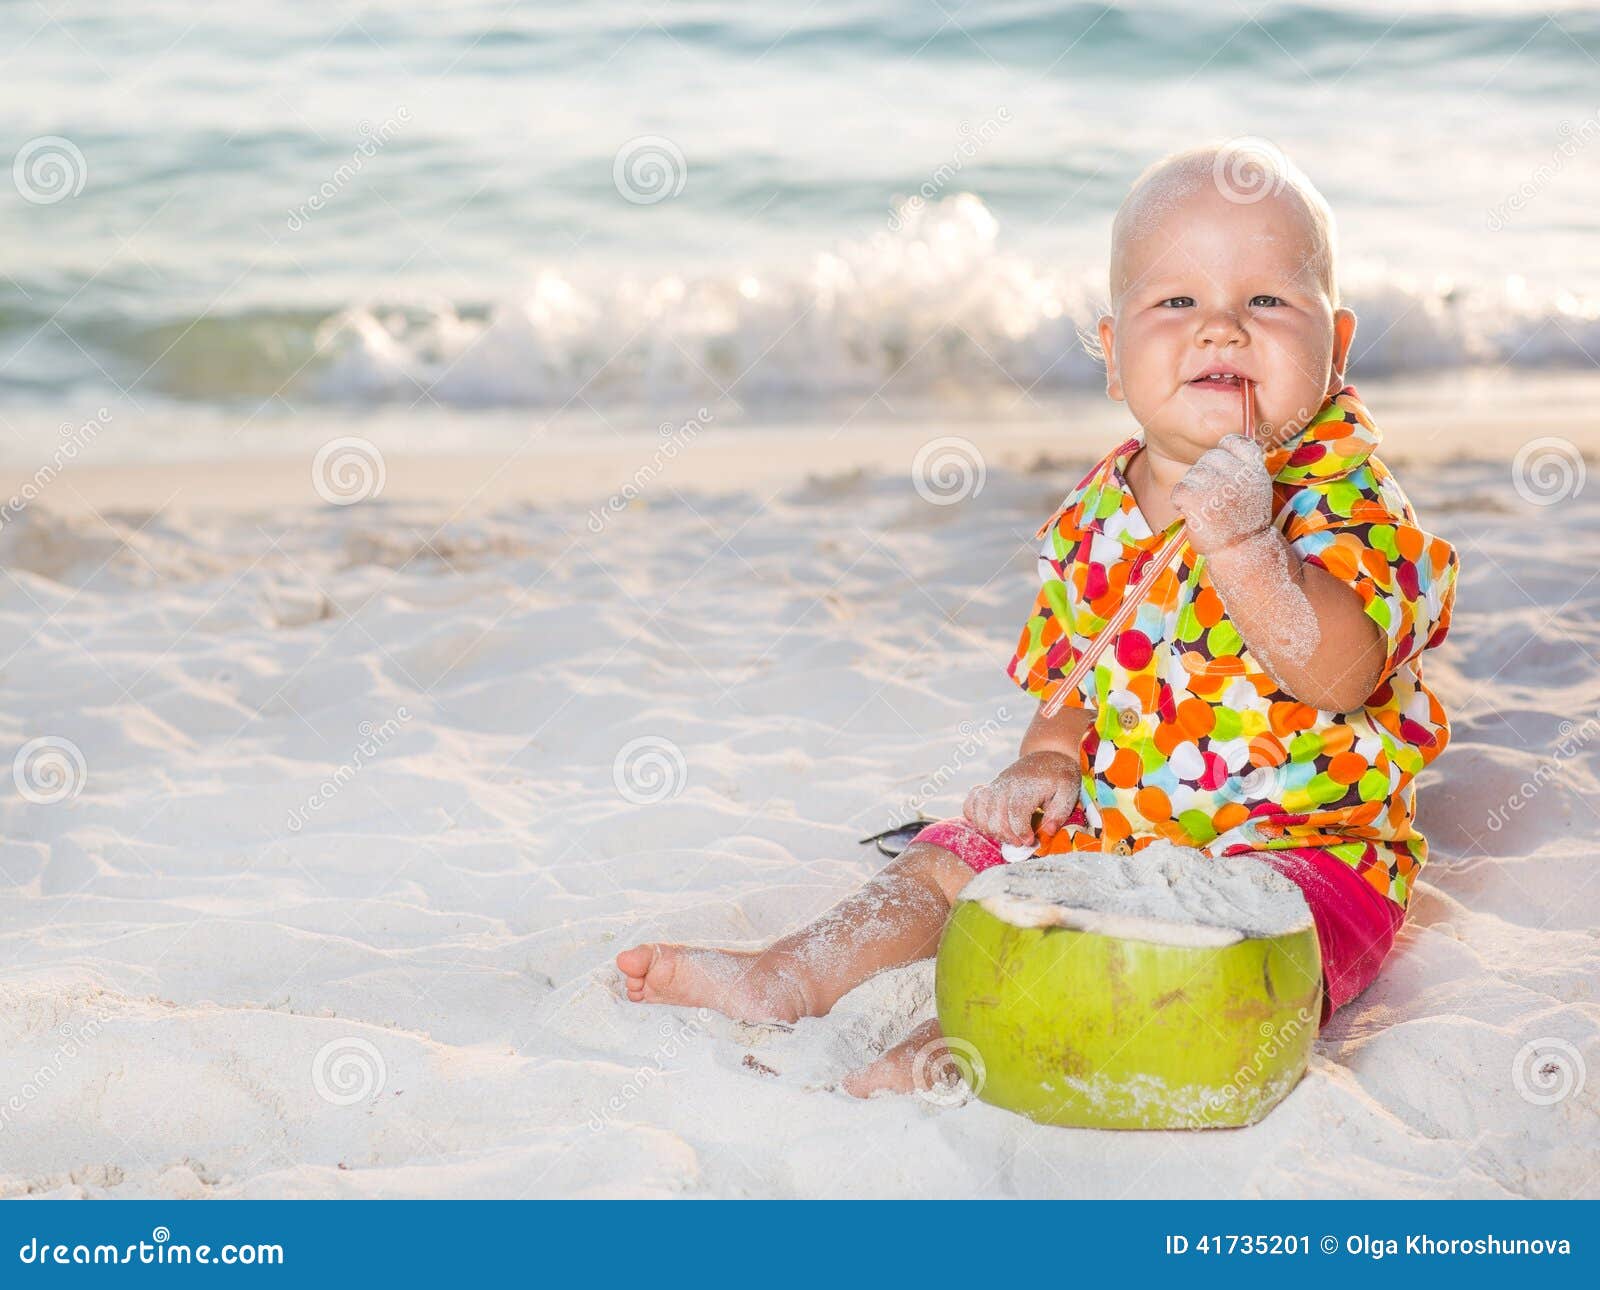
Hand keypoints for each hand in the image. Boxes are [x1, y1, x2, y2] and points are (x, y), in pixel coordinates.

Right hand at [962, 751, 1079, 847]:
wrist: (1046, 756)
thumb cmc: (1059, 776)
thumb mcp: (1068, 791)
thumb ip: (1060, 812)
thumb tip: (1047, 832)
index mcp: (1027, 786)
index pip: (1016, 812)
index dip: (1021, 831)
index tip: (1031, 840)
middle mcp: (1006, 785)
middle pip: (995, 816)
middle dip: (1007, 835)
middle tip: (1022, 842)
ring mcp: (994, 786)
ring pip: (980, 813)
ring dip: (992, 831)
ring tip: (1008, 836)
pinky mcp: (988, 789)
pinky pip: (970, 804)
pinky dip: (974, 817)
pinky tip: (989, 825)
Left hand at [1170, 433, 1272, 555]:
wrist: (1241, 552)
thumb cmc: (1243, 522)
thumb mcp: (1255, 489)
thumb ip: (1244, 467)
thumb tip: (1224, 444)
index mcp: (1254, 470)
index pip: (1234, 442)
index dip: (1224, 452)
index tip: (1222, 471)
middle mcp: (1237, 475)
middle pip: (1209, 458)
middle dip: (1205, 476)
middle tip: (1214, 500)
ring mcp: (1217, 486)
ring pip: (1192, 474)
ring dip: (1193, 490)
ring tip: (1206, 509)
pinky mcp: (1196, 498)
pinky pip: (1178, 490)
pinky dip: (1180, 502)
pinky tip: (1193, 514)